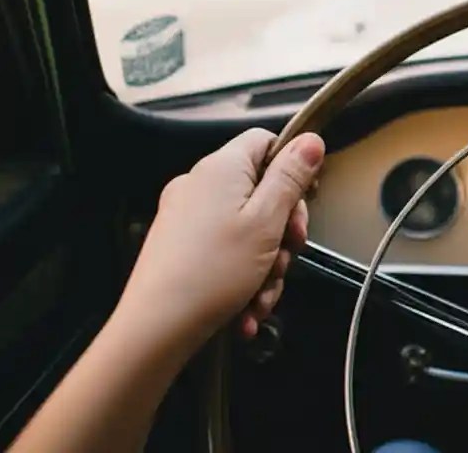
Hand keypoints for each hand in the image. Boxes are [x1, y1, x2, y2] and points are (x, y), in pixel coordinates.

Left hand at [118, 129, 324, 346]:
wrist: (157, 328)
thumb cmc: (213, 272)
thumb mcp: (267, 221)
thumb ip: (291, 177)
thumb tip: (311, 139)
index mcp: (221, 169)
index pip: (266, 142)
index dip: (293, 168)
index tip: (305, 201)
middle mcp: (199, 186)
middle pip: (260, 190)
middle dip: (282, 228)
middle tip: (288, 254)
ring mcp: (186, 217)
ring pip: (248, 227)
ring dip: (266, 262)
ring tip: (263, 294)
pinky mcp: (180, 246)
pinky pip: (226, 249)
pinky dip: (243, 276)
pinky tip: (248, 307)